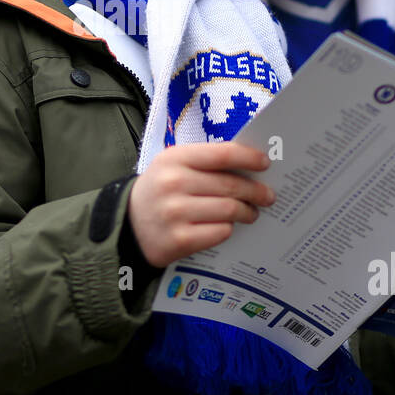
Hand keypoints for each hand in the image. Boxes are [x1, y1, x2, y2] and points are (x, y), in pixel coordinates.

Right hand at [128, 142, 275, 268]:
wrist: (127, 224)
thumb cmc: (160, 190)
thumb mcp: (172, 166)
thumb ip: (205, 162)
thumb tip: (250, 166)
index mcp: (174, 159)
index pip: (222, 154)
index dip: (249, 158)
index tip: (265, 164)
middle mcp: (174, 183)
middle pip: (231, 185)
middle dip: (255, 191)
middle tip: (267, 196)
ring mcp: (176, 213)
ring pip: (230, 210)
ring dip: (247, 212)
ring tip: (251, 213)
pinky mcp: (180, 240)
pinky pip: (220, 232)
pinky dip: (228, 228)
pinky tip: (228, 226)